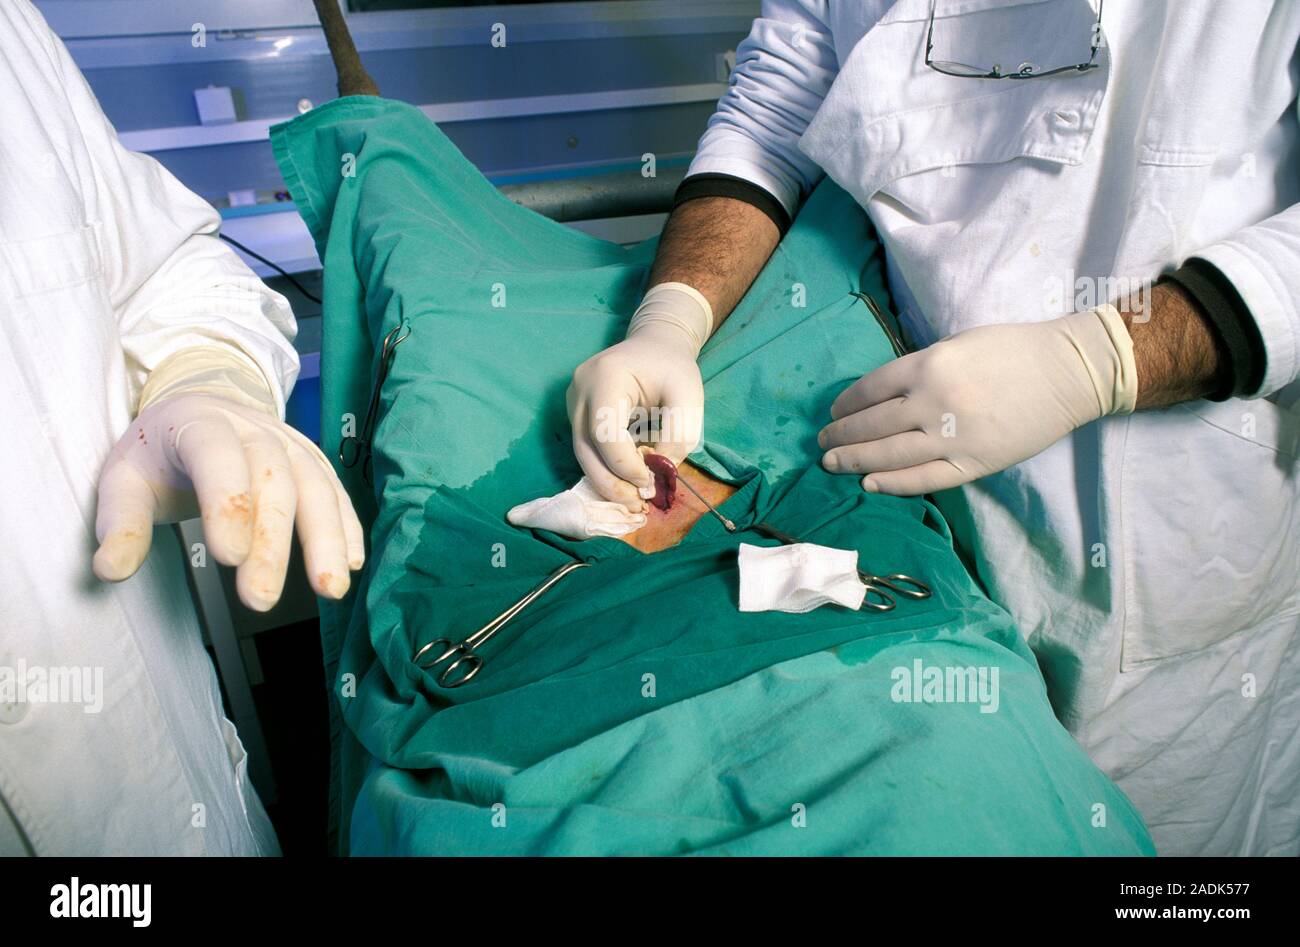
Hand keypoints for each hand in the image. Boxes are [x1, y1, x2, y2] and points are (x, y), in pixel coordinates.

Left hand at [93, 393, 364, 610]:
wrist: (198, 406)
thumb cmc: (160, 452)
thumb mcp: (124, 479)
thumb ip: (120, 524)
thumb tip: (110, 570)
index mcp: (200, 424)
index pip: (219, 458)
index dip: (228, 505)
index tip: (227, 558)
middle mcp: (255, 428)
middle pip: (275, 480)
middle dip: (273, 542)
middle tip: (260, 599)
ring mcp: (291, 442)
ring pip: (317, 486)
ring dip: (327, 539)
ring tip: (329, 589)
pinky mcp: (313, 461)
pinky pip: (336, 492)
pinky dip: (347, 527)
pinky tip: (350, 563)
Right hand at [566, 283, 709, 510]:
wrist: (654, 345)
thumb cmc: (673, 368)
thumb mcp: (688, 397)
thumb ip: (677, 435)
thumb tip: (659, 474)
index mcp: (605, 377)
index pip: (605, 433)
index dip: (626, 466)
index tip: (651, 482)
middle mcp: (580, 390)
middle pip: (586, 449)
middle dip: (612, 483)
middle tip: (639, 505)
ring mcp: (573, 402)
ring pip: (582, 454)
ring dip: (607, 481)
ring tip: (635, 499)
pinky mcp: (576, 414)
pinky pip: (587, 449)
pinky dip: (606, 469)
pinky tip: (627, 483)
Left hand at [819, 306, 1136, 495]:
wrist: (1067, 374)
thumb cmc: (1012, 350)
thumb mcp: (957, 345)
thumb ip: (920, 368)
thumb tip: (883, 394)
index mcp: (928, 365)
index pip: (871, 389)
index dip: (847, 404)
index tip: (833, 412)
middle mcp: (933, 402)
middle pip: (873, 425)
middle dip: (842, 435)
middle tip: (821, 442)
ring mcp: (952, 437)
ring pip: (890, 455)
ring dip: (855, 460)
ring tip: (831, 463)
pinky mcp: (973, 464)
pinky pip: (924, 479)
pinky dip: (893, 483)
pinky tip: (869, 483)